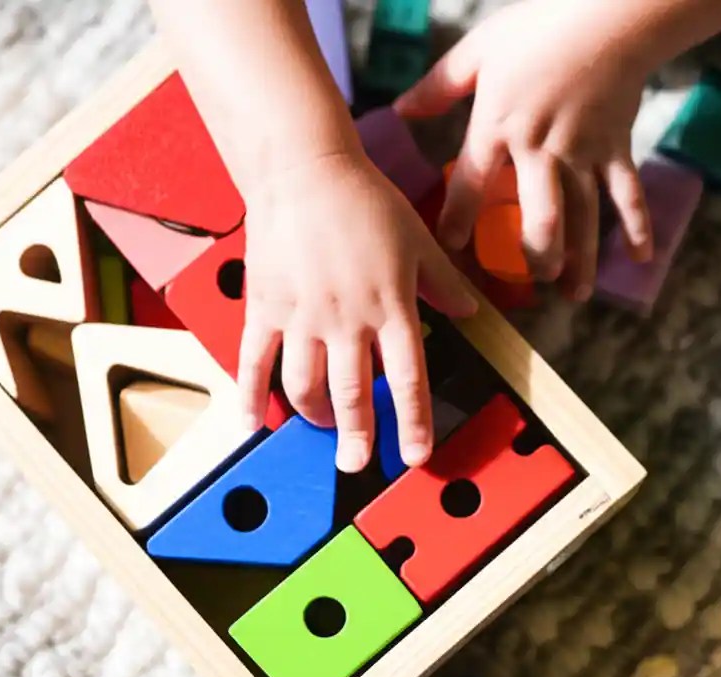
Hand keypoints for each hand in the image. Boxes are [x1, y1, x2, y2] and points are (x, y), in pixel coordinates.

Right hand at [239, 152, 477, 471]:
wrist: (305, 169)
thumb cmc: (365, 200)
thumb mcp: (417, 240)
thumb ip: (443, 282)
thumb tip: (470, 311)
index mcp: (390, 306)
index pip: (407, 378)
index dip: (413, 421)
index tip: (415, 455)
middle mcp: (347, 320)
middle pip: (353, 394)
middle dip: (358, 436)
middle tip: (357, 463)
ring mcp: (302, 317)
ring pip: (305, 385)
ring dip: (314, 418)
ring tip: (321, 435)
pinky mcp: (265, 307)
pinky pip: (254, 362)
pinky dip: (250, 396)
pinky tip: (249, 424)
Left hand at [394, 0, 654, 300]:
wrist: (607, 14)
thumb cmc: (539, 27)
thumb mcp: (478, 51)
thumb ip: (439, 86)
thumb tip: (401, 111)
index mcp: (499, 127)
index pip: (470, 184)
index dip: (456, 219)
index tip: (447, 248)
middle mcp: (539, 150)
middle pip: (536, 217)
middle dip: (532, 257)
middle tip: (527, 284)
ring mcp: (582, 153)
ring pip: (582, 217)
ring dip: (580, 259)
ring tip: (574, 294)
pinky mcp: (616, 147)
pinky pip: (627, 194)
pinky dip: (637, 225)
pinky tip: (640, 258)